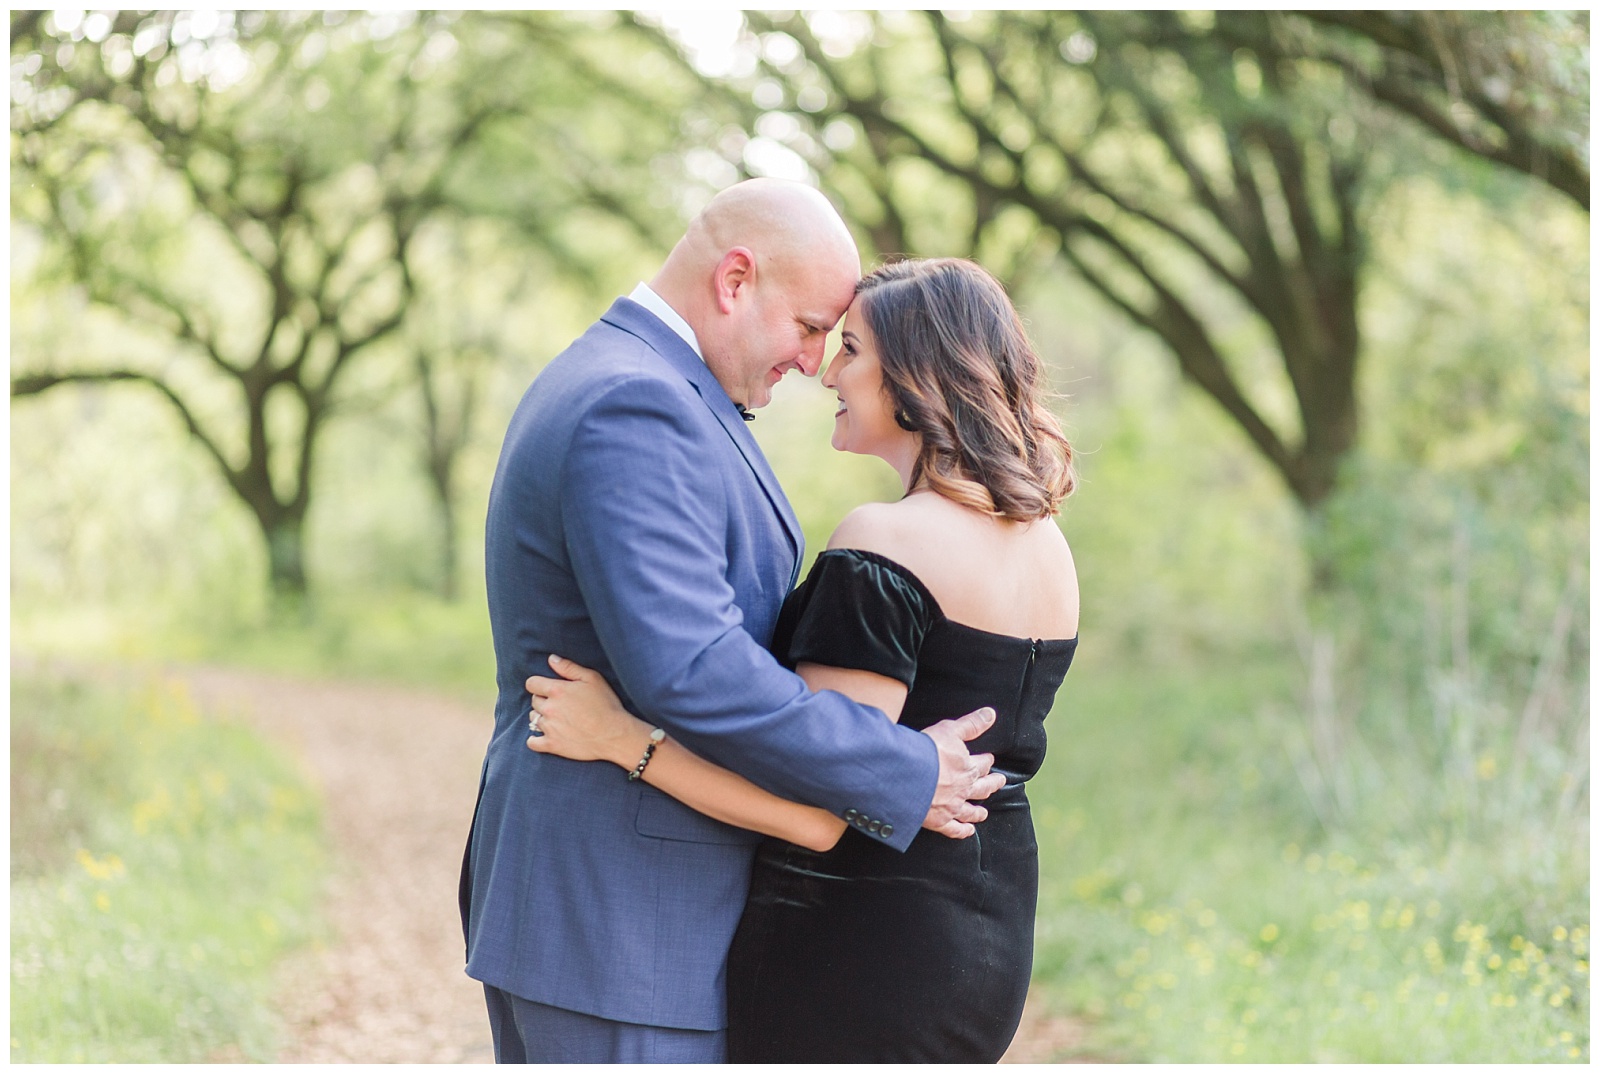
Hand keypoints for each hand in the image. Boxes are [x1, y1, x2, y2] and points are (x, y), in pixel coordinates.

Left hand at [525, 655, 651, 767]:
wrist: (614, 735)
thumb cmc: (606, 705)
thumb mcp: (592, 678)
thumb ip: (569, 667)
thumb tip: (551, 659)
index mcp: (557, 690)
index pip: (532, 683)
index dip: (538, 684)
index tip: (546, 688)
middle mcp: (549, 708)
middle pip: (534, 701)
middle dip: (544, 700)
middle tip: (559, 704)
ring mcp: (549, 728)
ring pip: (533, 719)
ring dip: (542, 717)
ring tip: (556, 719)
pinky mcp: (552, 745)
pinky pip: (532, 742)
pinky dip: (535, 740)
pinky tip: (542, 736)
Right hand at [920, 707, 1004, 839]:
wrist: (908, 776)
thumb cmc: (927, 751)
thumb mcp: (951, 730)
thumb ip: (972, 724)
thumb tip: (991, 714)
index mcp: (967, 768)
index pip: (981, 764)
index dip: (986, 761)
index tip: (990, 759)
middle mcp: (963, 789)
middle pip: (982, 788)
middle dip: (991, 784)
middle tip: (1000, 782)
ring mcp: (952, 807)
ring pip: (970, 811)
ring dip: (979, 811)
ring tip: (985, 813)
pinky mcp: (939, 821)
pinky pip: (954, 829)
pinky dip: (963, 831)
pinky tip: (968, 832)